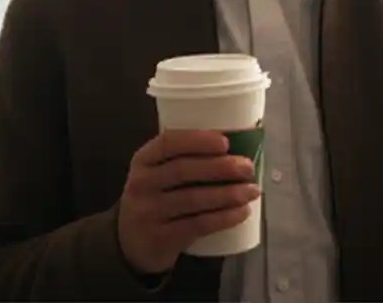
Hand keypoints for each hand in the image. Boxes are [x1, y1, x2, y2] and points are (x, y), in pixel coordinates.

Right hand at [117, 130, 260, 274]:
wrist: (131, 243)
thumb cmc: (155, 198)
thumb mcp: (156, 175)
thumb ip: (182, 161)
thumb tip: (235, 151)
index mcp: (143, 160)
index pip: (167, 143)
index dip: (197, 140)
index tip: (225, 142)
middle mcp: (141, 184)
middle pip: (183, 170)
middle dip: (220, 167)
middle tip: (247, 167)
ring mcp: (149, 212)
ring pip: (194, 199)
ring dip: (228, 194)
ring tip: (252, 190)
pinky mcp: (161, 237)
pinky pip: (198, 225)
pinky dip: (223, 218)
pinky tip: (241, 212)